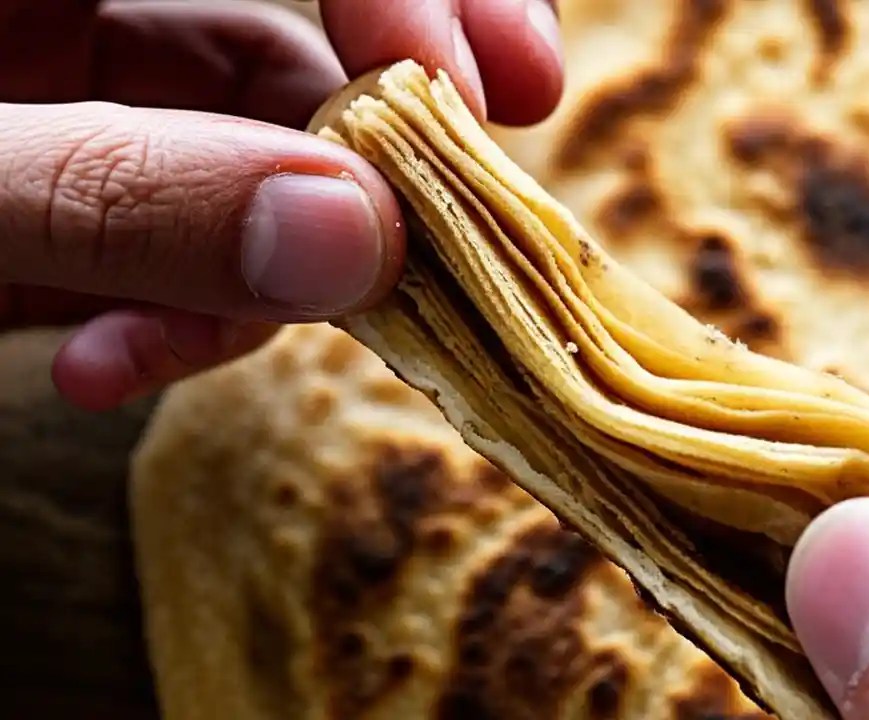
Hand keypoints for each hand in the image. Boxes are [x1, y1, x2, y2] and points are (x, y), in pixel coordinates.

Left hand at [0, 0, 562, 411]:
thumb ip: (120, 194)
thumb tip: (353, 238)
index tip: (482, 97)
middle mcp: (86, 3)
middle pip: (308, 29)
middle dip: (390, 129)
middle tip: (487, 186)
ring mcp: (84, 93)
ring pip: (266, 151)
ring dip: (274, 268)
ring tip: (209, 338)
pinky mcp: (82, 186)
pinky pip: (196, 232)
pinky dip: (184, 314)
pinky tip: (109, 367)